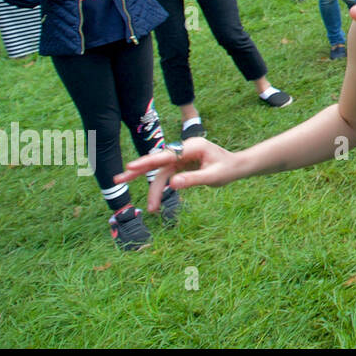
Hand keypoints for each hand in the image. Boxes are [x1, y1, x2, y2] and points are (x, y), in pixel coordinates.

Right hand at [115, 137, 237, 213]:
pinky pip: (166, 175)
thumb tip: (173, 184)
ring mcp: (182, 156)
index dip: (147, 162)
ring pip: (161, 172)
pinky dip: (160, 187)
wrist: (237, 166)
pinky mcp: (181, 164)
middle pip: (158, 161)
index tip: (131, 167)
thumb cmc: (228, 170)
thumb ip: (193, 179)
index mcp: (193, 147)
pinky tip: (155, 200)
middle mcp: (185, 149)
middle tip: (117, 180)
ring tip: (151, 208)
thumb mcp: (213, 177)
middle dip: (138, 171)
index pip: (166, 155)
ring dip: (154, 189)